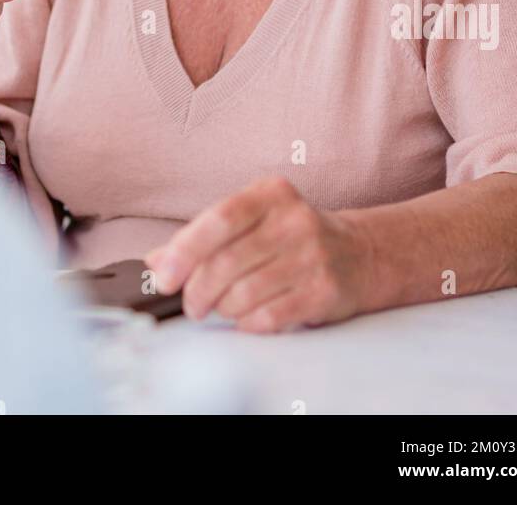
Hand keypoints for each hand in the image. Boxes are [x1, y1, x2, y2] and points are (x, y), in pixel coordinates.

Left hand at [145, 176, 365, 332]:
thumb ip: (204, 236)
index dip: (185, 250)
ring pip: (244, 294)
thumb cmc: (294, 235)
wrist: (360, 252)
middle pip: (227, 262)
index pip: (219, 219)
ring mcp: (312, 256)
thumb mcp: (252, 220)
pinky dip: (248, 322)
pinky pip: (268, 316)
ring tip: (224, 306)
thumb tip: (156, 260)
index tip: (164, 275)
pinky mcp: (323, 291)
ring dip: (223, 308)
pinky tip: (249, 316)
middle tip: (192, 303)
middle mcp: (293, 220)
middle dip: (198, 291)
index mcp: (270, 193)